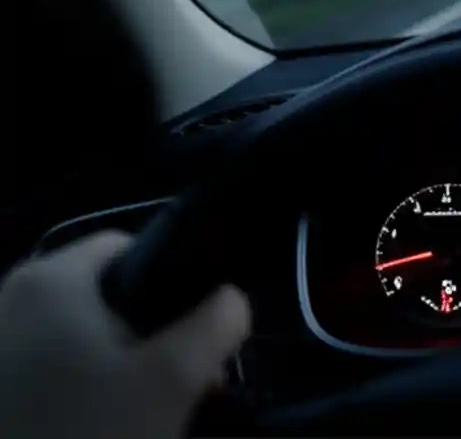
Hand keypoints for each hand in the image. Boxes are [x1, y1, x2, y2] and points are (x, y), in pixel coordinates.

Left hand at [0, 231, 249, 438]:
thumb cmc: (91, 431)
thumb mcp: (175, 379)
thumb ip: (218, 323)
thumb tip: (230, 300)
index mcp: (49, 279)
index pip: (130, 246)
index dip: (176, 283)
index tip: (197, 335)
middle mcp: (11, 298)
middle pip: (108, 295)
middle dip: (156, 335)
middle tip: (186, 383)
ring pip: (84, 334)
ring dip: (126, 365)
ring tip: (153, 410)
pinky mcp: (0, 386)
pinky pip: (55, 366)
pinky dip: (88, 385)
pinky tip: (110, 422)